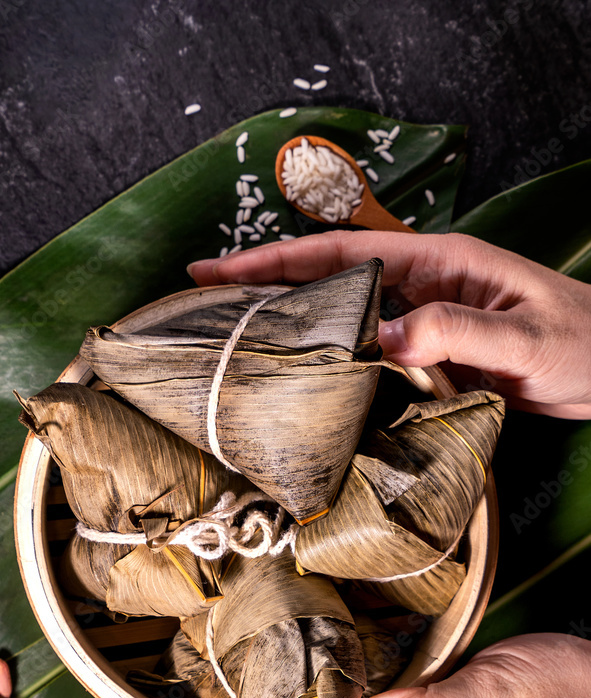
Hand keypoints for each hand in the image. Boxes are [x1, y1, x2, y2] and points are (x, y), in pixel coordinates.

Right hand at [187, 232, 590, 419]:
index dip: (274, 260)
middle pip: (327, 282)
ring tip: (235, 345)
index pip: (339, 255)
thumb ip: (456, 329)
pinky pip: (365, 358)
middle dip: (263, 289)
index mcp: (438, 263)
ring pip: (340, 322)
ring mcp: (421, 324)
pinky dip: (328, 366)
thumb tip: (382, 335)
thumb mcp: (524, 335)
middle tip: (204, 307)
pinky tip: (302, 383)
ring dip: (290, 329)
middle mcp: (421, 288)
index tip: (217, 269)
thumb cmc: (583, 343)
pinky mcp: (427, 359)